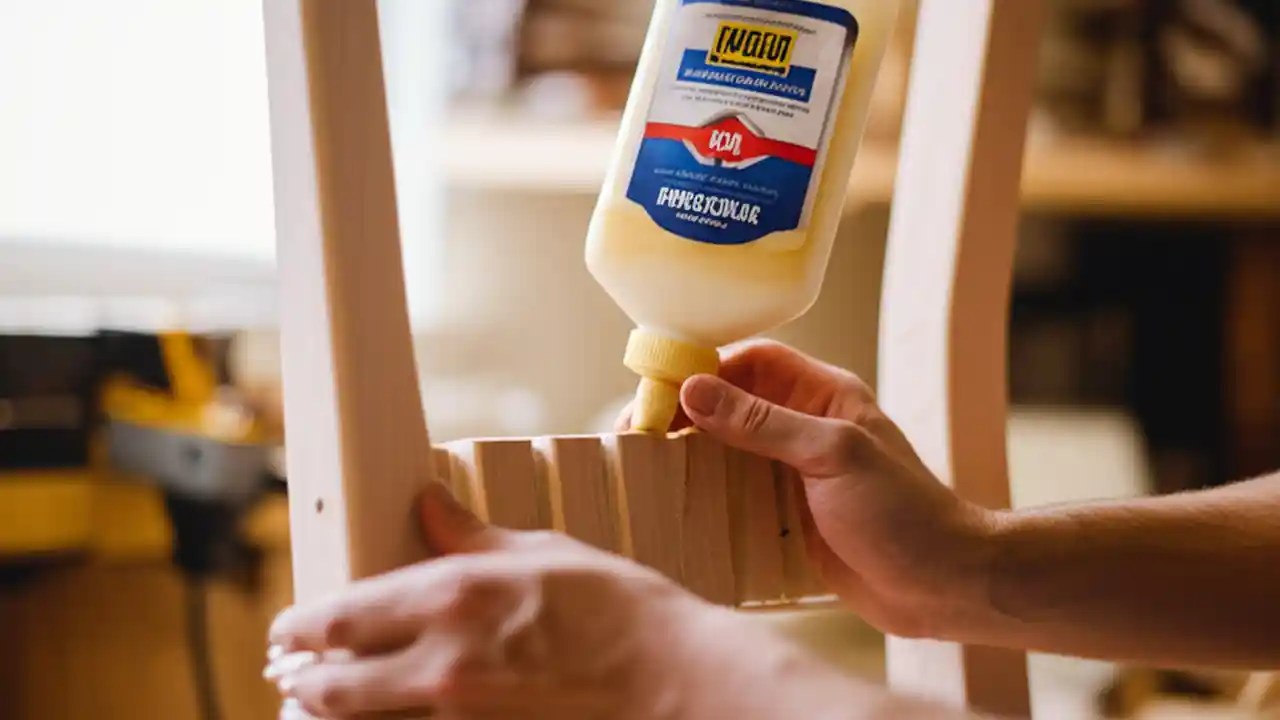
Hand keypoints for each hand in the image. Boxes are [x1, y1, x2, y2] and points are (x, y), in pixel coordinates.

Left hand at [268, 482, 943, 719]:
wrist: (671, 679)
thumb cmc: (619, 608)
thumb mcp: (542, 552)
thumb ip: (471, 534)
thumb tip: (426, 506)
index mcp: (452, 597)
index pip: (343, 618)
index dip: (301, 629)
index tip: (288, 630)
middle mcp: (441, 662)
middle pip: (333, 685)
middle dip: (301, 679)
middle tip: (287, 672)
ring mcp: (458, 712)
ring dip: (332, 711)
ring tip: (318, 700)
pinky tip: (384, 714)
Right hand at [619, 341, 997, 640]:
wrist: (944, 587)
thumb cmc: (904, 513)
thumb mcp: (832, 456)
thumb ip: (762, 424)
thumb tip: (695, 389)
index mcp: (824, 397)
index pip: (753, 362)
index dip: (707, 368)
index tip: (663, 392)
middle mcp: (805, 429)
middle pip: (731, 406)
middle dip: (686, 415)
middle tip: (640, 436)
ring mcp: (794, 475)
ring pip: (727, 453)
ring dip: (690, 459)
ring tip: (647, 471)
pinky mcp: (787, 518)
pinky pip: (735, 498)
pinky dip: (706, 501)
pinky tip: (677, 510)